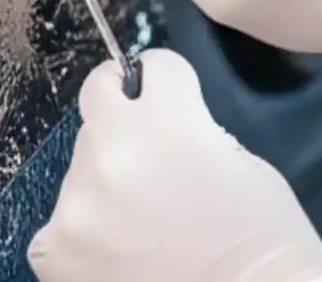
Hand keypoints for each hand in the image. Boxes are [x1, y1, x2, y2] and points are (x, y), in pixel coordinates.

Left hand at [29, 49, 321, 281]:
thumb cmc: (265, 246)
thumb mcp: (246, 166)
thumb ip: (193, 131)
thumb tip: (159, 124)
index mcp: (169, 123)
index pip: (153, 67)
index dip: (165, 80)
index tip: (164, 90)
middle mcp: (113, 153)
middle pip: (101, 107)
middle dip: (126, 125)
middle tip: (150, 158)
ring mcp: (79, 204)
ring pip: (81, 169)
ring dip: (107, 184)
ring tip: (146, 224)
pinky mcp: (56, 249)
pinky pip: (60, 224)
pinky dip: (84, 235)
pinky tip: (119, 254)